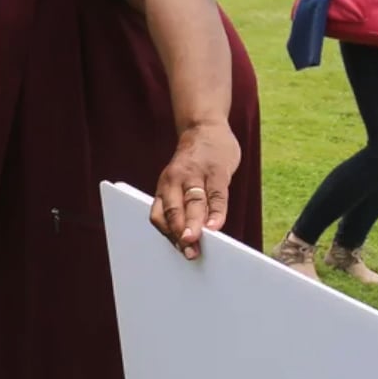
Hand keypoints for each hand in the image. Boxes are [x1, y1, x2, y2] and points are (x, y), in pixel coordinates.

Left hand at [150, 122, 240, 259]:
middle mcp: (176, 180)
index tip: (178, 250)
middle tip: (187, 250)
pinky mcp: (217, 171)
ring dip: (195, 224)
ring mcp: (196, 174)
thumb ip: (183, 207)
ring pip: (194, 203)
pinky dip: (216, 212)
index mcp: (165, 187)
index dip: (167, 234)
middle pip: (175, 210)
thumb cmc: (193, 164)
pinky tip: (217, 225)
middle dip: (180, 232)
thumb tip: (191, 239)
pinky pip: (217, 195)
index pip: (160, 214)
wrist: (205, 128)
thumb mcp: (180, 183)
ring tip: (199, 242)